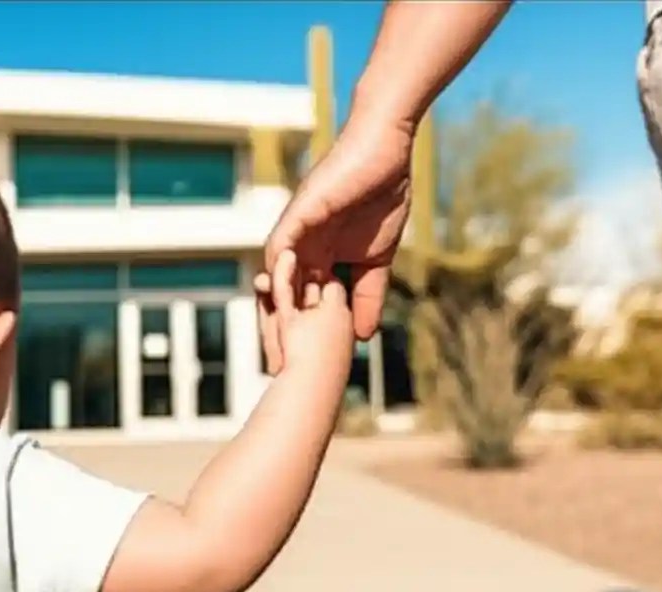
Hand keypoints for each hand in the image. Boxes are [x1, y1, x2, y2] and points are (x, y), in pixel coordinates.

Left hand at [260, 115, 414, 368]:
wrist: (387, 152)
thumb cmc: (382, 195)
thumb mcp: (377, 260)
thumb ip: (366, 295)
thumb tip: (362, 336)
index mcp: (317, 259)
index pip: (302, 304)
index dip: (299, 335)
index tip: (299, 369)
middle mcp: (299, 248)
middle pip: (281, 297)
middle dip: (278, 332)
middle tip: (276, 369)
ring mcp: (296, 230)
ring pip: (275, 277)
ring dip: (274, 311)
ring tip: (275, 343)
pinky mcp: (300, 212)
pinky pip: (280, 246)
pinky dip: (277, 271)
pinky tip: (276, 296)